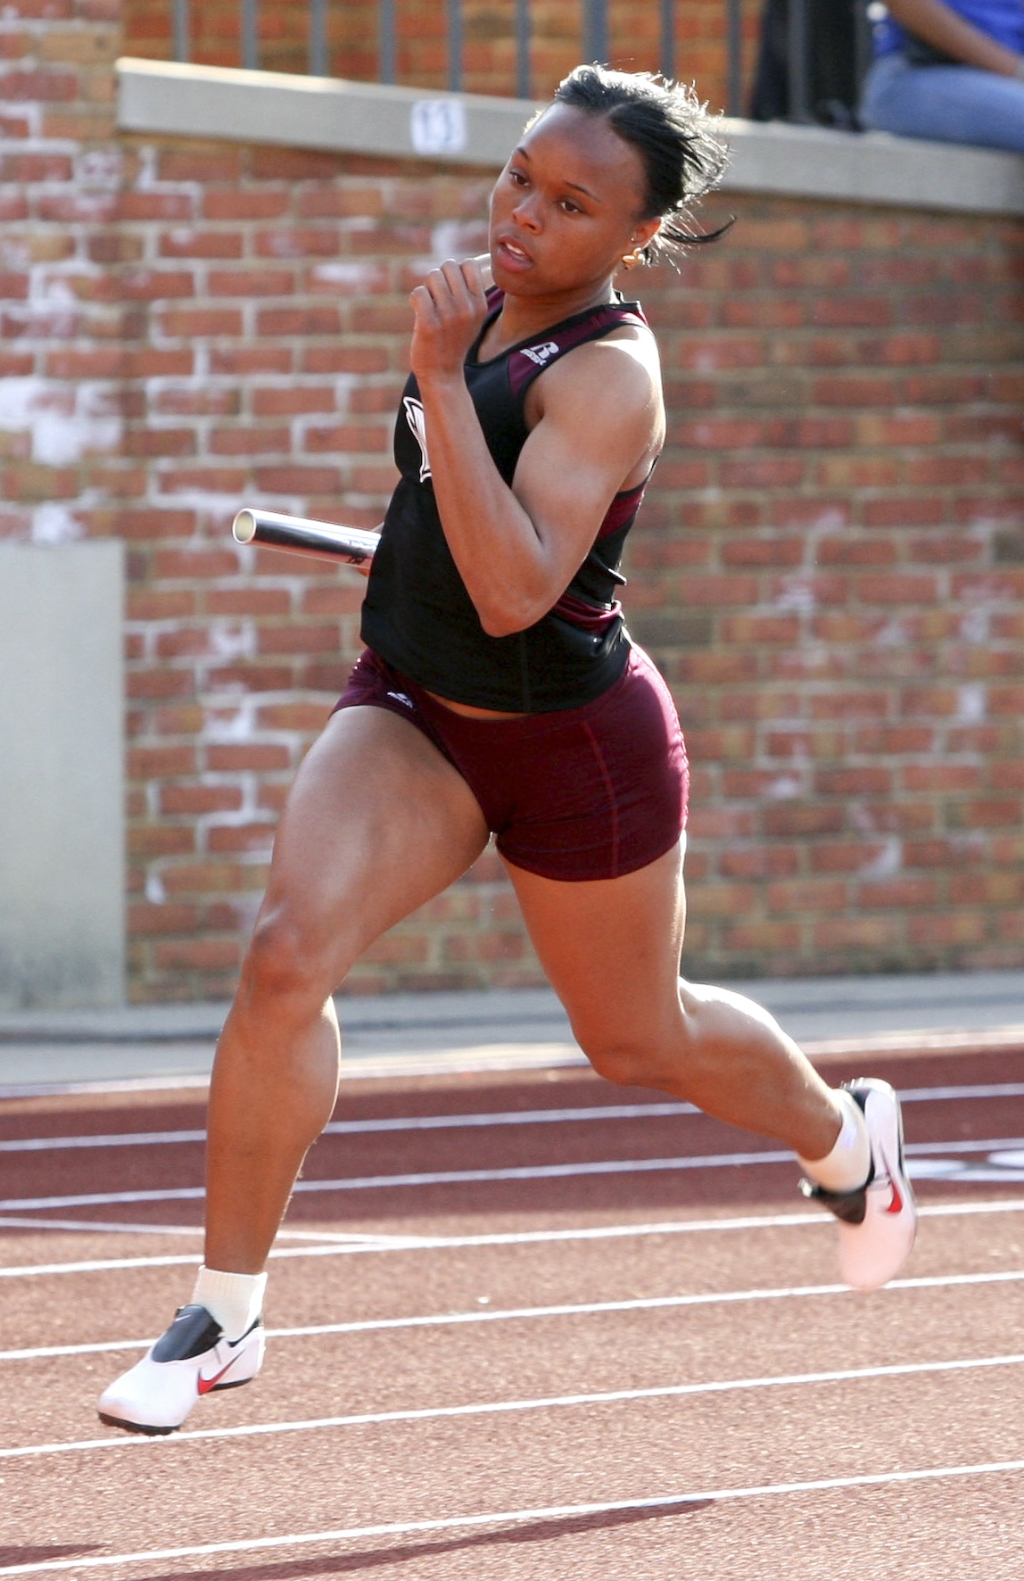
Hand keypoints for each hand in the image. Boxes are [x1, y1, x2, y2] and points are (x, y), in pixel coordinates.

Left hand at [409, 256, 489, 386]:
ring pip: (432, 277)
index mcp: (480, 305)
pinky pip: (419, 292)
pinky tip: (419, 312)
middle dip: (439, 278)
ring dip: (427, 289)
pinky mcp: (429, 324)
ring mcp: (449, 316)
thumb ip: (468, 292)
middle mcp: (467, 308)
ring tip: (430, 307)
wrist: (442, 374)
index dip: (456, 271)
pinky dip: (416, 299)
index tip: (451, 288)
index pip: (468, 264)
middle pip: (448, 266)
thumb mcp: (471, 318)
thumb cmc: (453, 341)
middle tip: (437, 298)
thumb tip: (456, 264)